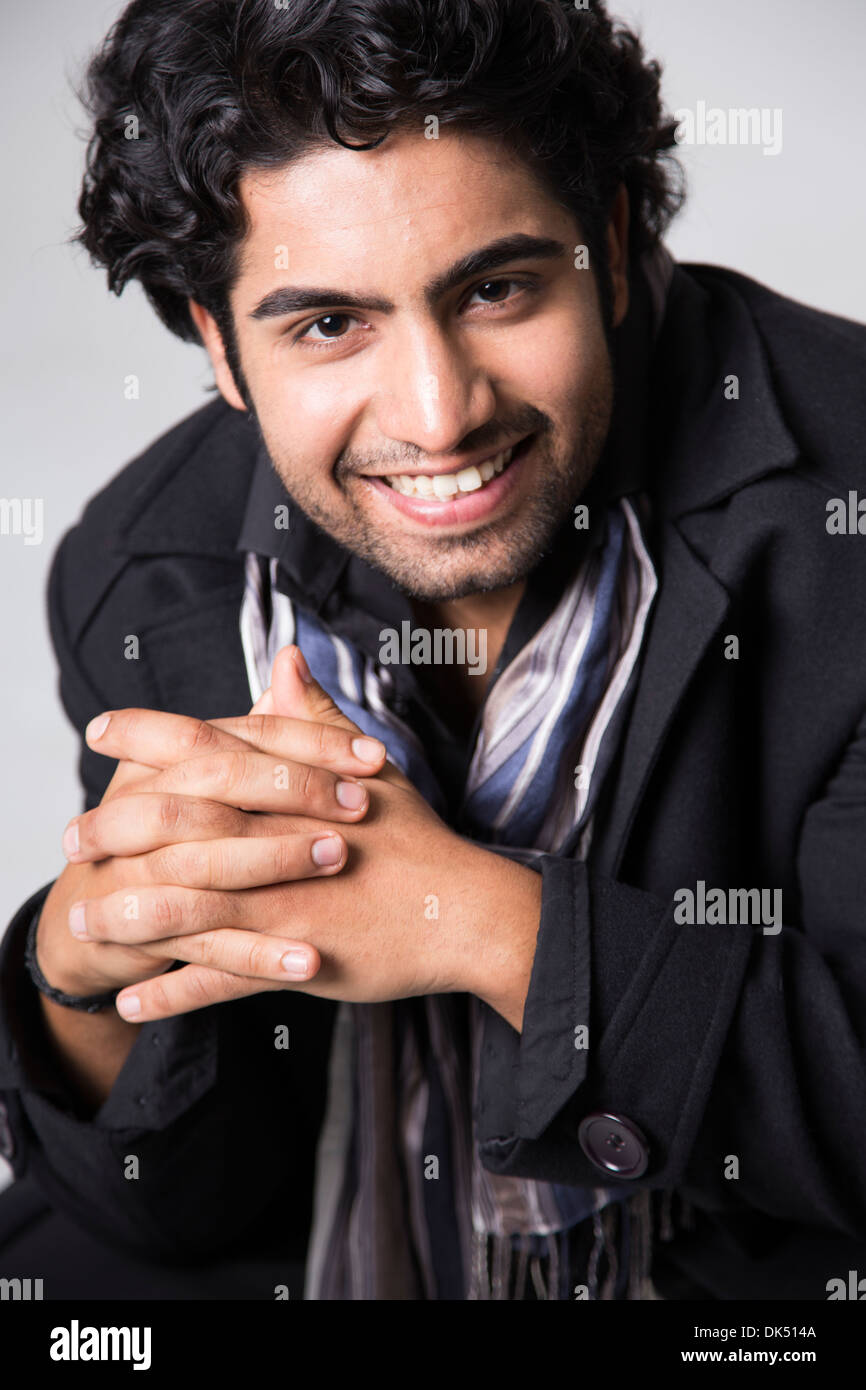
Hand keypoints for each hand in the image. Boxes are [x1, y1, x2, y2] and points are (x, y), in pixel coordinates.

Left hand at [62, 648, 542, 1027]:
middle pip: (174, 827)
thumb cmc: (416, 838)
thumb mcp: (369, 767)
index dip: (148, 734)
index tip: (102, 729)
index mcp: (291, 789)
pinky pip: (220, 981)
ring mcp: (282, 903)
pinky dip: (172, 992)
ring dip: (124, 918)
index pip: (207, 746)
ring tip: (82, 921)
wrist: (464, 910)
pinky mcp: (295, 960)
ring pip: (182, 909)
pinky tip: (132, 1002)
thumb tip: (284, 659)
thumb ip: (315, 718)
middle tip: (71, 838)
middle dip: (114, 833)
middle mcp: (277, 841)